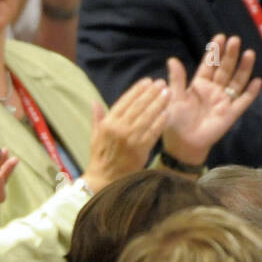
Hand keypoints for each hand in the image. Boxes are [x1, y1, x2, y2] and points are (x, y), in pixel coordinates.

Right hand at [82, 78, 169, 192]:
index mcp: (107, 124)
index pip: (124, 102)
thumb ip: (97, 117)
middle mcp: (118, 129)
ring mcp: (130, 139)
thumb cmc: (100, 156)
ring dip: (159, 103)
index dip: (137, 90)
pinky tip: (168, 112)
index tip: (147, 81)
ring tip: (167, 93)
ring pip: (147, 117)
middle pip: (138, 106)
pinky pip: (153, 132)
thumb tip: (94, 101)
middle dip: (151, 93)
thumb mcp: (95, 135)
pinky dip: (160, 122)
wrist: (105, 179)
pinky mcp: (140, 150)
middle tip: (161, 83)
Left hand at [161, 34, 261, 165]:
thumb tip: (172, 59)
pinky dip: (251, 92)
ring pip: (237, 81)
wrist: (184, 144)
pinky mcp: (231, 113)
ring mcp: (224, 101)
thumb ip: (177, 79)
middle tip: (236, 40)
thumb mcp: (174, 98)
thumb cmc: (176, 121)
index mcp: (199, 84)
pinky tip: (257, 81)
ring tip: (249, 53)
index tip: (220, 37)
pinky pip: (244, 101)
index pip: (209, 64)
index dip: (215, 51)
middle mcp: (214, 90)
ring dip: (243, 68)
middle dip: (231, 55)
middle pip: (225, 69)